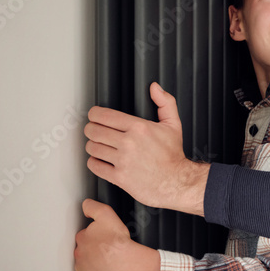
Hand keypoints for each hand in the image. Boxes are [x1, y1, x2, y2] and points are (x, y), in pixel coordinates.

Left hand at [74, 199, 134, 270]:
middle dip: (93, 248)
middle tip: (106, 247)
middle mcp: (79, 252)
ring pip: (86, 262)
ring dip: (93, 260)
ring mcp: (82, 267)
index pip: (85, 234)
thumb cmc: (117, 241)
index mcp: (82, 237)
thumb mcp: (105, 214)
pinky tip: (105, 269)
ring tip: (107, 258)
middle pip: (84, 248)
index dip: (95, 234)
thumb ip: (92, 206)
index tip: (103, 236)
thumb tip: (85, 206)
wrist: (124, 260)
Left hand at [84, 82, 207, 214]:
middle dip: (92, 129)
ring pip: (92, 148)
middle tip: (95, 131)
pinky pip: (94, 166)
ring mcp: (122, 160)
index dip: (94, 114)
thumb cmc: (173, 156)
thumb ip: (165, 103)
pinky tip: (102, 160)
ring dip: (93, 146)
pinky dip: (95, 163)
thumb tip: (155, 88)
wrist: (177, 182)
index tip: (95, 116)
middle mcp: (129, 143)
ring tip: (100, 146)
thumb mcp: (173, 125)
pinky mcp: (118, 177)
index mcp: (139, 127)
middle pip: (93, 130)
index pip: (103, 115)